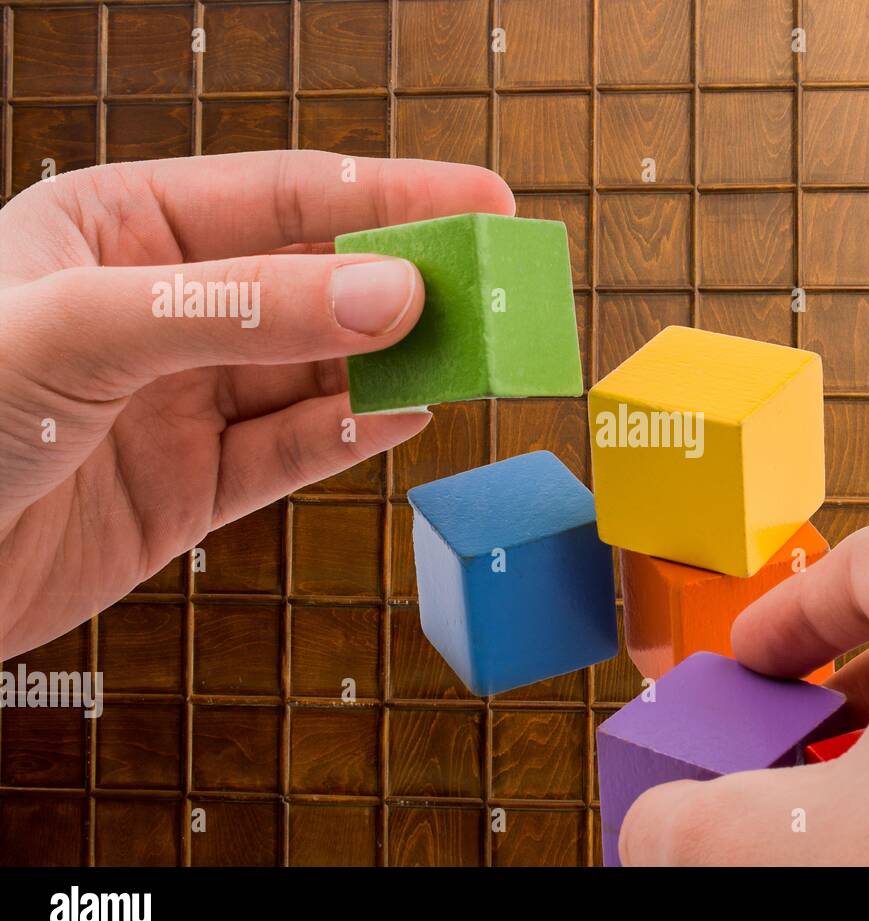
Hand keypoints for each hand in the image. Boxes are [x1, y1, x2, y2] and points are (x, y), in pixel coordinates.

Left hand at [0, 150, 513, 658]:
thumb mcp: (83, 327)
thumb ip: (242, 308)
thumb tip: (389, 296)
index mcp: (121, 227)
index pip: (282, 195)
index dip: (392, 194)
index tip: (483, 203)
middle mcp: (163, 308)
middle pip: (315, 283)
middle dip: (407, 284)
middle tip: (496, 289)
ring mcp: (179, 400)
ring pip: (318, 372)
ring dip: (394, 365)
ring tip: (469, 356)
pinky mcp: (190, 488)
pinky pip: (292, 452)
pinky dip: (351, 436)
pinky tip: (406, 415)